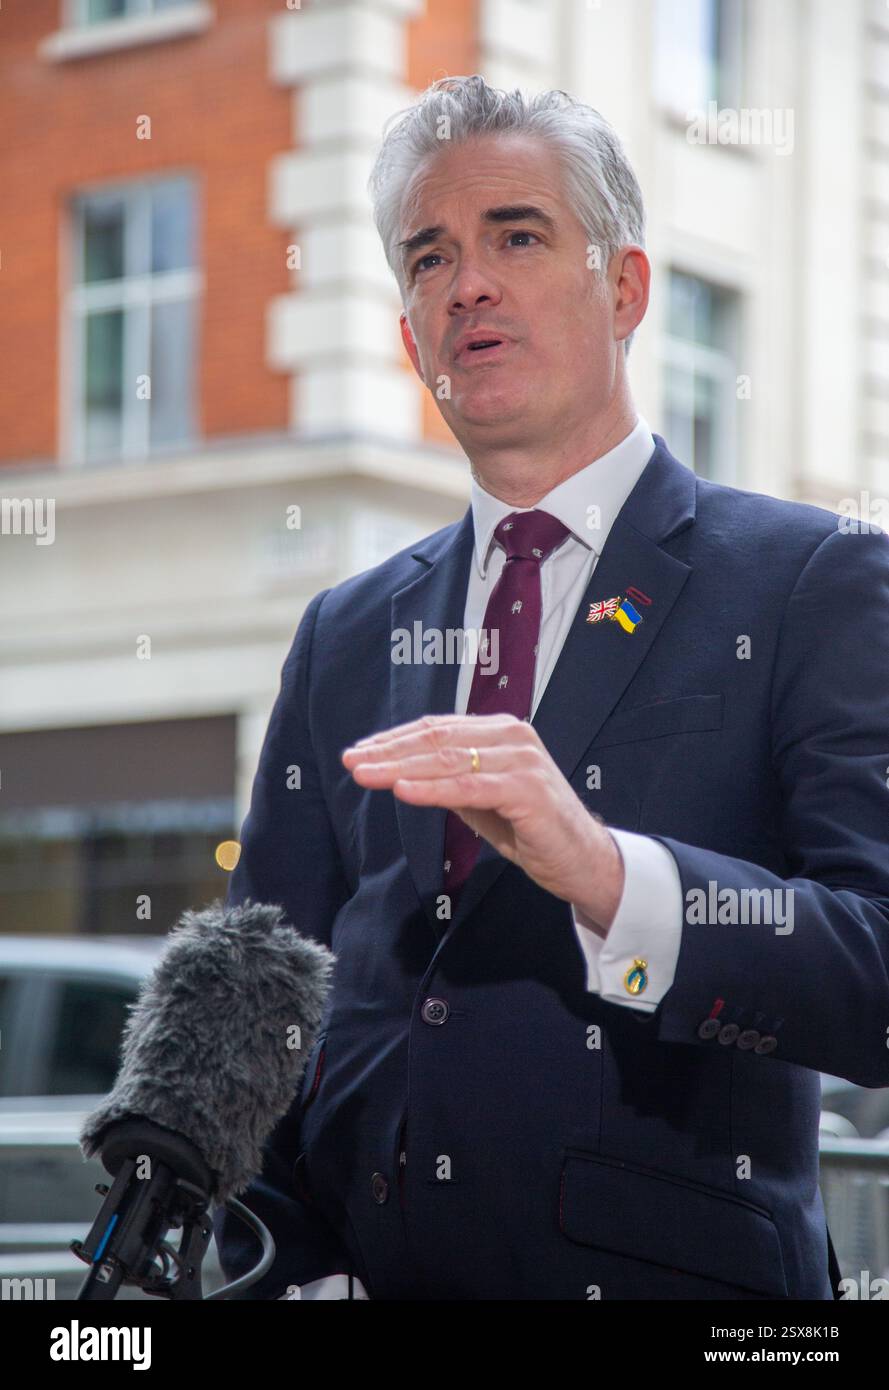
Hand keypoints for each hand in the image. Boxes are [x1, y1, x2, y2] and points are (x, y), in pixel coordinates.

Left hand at [341, 713, 623, 934]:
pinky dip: (432, 788)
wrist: (582, 860)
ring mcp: (521, 760)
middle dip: (388, 751)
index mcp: (500, 731)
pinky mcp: (527, 789)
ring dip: (400, 766)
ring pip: (448, 760)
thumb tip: (402, 771)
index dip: (394, 739)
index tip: (359, 752)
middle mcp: (512, 736)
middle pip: (437, 740)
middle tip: (352, 761)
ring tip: (366, 773)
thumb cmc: (532, 828)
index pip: (437, 729)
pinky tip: (402, 789)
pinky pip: (469, 787)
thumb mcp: (482, 798)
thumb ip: (450, 779)